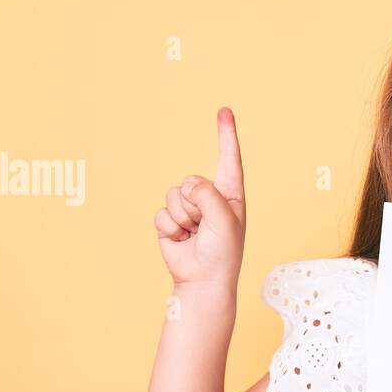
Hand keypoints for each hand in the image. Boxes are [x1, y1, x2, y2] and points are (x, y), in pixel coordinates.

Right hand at [154, 107, 246, 287]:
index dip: (226, 134)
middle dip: (194, 205)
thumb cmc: (222, 253)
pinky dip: (169, 228)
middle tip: (204, 228)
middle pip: (190, 181)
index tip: (224, 110)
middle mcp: (210, 198)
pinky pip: (161, 212)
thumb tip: (187, 184)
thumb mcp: (224, 221)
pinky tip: (181, 240)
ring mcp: (189, 209)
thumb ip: (207, 195)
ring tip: (194, 235)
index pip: (229, 159)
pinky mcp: (171, 221)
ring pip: (173, 195)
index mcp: (231, 195)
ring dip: (182, 218)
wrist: (202, 281)